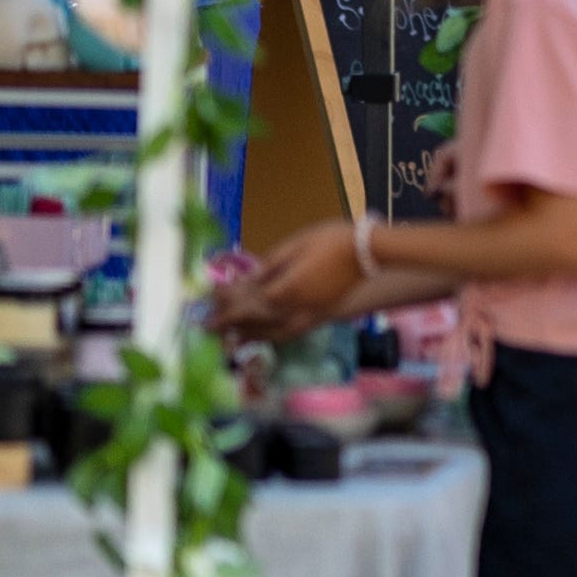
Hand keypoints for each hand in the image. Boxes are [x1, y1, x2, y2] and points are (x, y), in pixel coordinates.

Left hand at [215, 223, 361, 341]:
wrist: (370, 251)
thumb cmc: (334, 239)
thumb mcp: (298, 243)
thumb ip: (271, 264)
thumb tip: (248, 277)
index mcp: (289, 287)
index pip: (249, 300)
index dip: (227, 301)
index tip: (209, 297)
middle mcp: (297, 308)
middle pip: (256, 321)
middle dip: (229, 324)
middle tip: (206, 326)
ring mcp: (311, 316)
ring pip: (273, 333)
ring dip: (248, 335)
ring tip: (229, 337)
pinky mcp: (321, 317)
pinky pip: (290, 333)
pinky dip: (271, 337)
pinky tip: (263, 337)